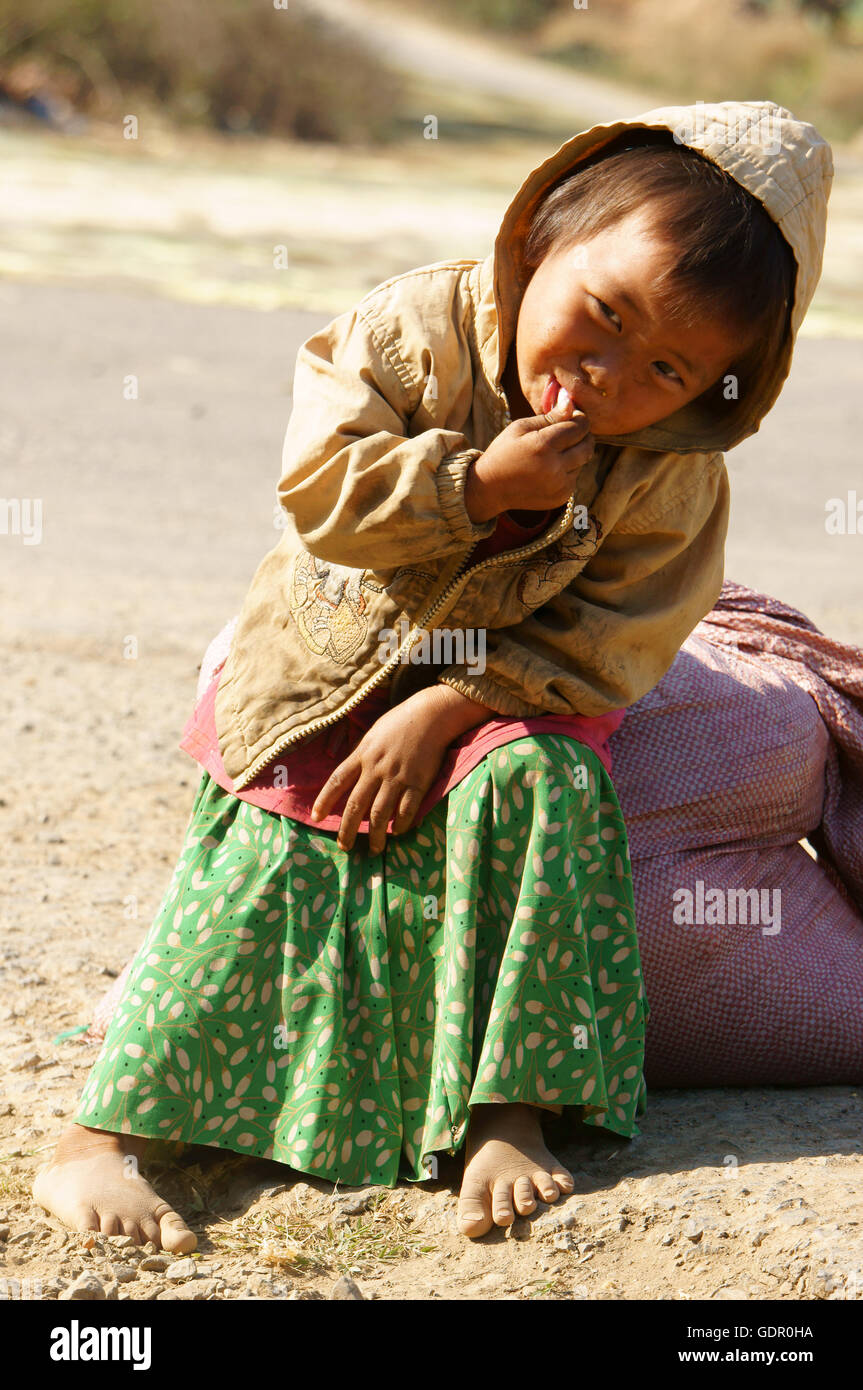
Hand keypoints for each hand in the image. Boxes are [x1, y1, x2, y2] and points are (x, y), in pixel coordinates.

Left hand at [309, 688, 464, 853]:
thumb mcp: (372, 734)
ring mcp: (397, 777)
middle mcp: (376, 769)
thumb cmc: (400, 723)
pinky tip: (398, 832)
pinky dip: (401, 824)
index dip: (324, 801)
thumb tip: (349, 775)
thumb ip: (360, 754)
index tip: (316, 818)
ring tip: (374, 849)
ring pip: (380, 813)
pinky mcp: (418, 783)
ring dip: (376, 835)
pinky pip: (407, 810)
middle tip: (345, 846)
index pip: (336, 781)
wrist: (431, 715)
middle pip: (356, 804)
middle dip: (348, 829)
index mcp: (362, 755)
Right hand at [465, 393, 593, 521]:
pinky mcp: (561, 497)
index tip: (572, 417)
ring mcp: (560, 485)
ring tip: (553, 453)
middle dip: (582, 436)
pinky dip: (568, 470)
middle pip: (588, 445)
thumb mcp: (521, 427)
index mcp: (543, 445)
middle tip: (568, 433)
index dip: (580, 419)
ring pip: (583, 461)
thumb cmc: (504, 452)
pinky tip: (549, 469)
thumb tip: (571, 403)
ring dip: (574, 454)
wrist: (490, 488)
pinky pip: (575, 477)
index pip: (580, 427)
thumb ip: (549, 417)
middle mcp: (555, 467)